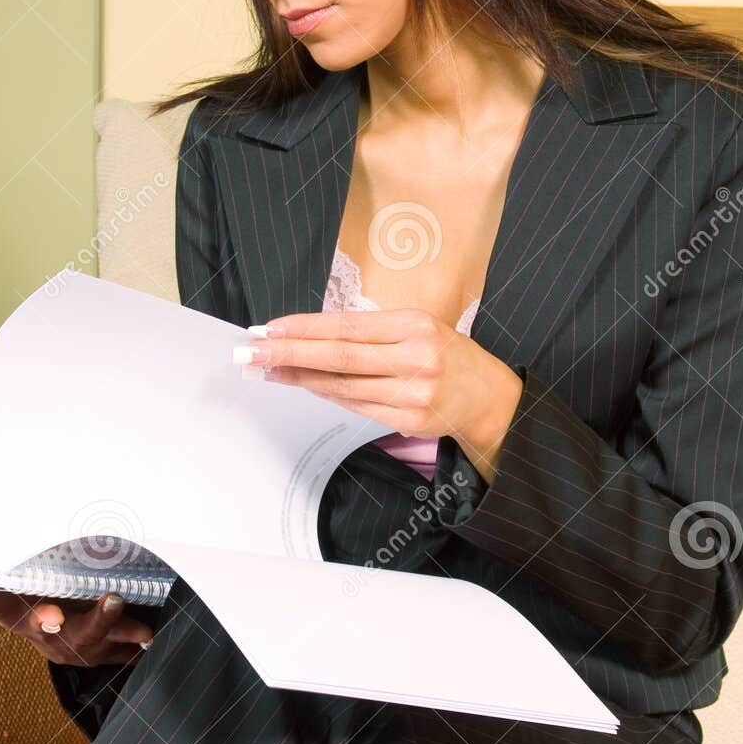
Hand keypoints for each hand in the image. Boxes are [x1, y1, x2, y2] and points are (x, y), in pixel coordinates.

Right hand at [0, 583, 154, 668]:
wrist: (81, 648)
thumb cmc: (46, 602)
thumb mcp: (22, 592)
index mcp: (18, 616)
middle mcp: (45, 634)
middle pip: (43, 627)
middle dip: (47, 621)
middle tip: (52, 614)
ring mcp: (76, 647)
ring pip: (88, 636)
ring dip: (102, 620)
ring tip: (114, 601)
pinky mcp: (106, 653)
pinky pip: (122, 648)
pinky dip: (135, 640)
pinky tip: (148, 634)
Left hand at [235, 308, 523, 483]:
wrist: (489, 397)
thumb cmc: (447, 355)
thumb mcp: (419, 327)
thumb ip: (372, 332)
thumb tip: (311, 336)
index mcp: (415, 325)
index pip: (347, 326)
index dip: (304, 329)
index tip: (270, 329)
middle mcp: (416, 357)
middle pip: (339, 356)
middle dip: (290, 353)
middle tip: (253, 351)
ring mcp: (413, 392)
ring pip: (343, 385)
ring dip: (299, 378)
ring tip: (268, 370)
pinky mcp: (410, 419)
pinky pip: (357, 406)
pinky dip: (326, 395)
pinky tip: (303, 386)